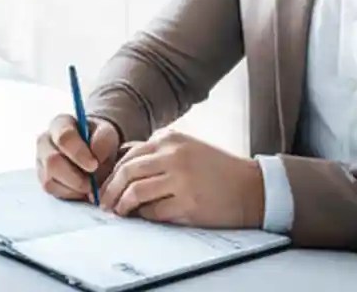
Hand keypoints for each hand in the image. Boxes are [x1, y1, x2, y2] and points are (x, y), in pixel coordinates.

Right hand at [36, 114, 121, 201]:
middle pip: (52, 161)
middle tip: (92, 183)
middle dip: (75, 176)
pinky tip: (81, 189)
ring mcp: (41, 161)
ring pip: (49, 179)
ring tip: (89, 186)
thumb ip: (103, 141)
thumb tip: (95, 154)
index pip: (64, 137)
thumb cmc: (98, 140)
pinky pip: (52, 191)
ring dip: (73, 187)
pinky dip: (69, 193)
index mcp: (60, 124)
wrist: (94, 151)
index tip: (94, 165)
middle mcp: (45, 141)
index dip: (78, 153)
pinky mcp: (43, 178)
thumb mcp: (107, 135)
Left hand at [98, 129, 263, 227]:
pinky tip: (144, 217)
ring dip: (123, 205)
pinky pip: (154, 211)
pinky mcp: (189, 203)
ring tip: (120, 212)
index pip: (128, 155)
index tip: (105, 187)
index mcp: (170, 139)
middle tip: (105, 204)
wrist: (251, 187)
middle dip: (110, 190)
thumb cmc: (216, 169)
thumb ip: (156, 152)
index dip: (111, 174)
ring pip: (136, 192)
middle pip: (127, 172)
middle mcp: (174, 155)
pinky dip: (145, 216)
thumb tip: (120, 165)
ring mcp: (181, 179)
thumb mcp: (186, 148)